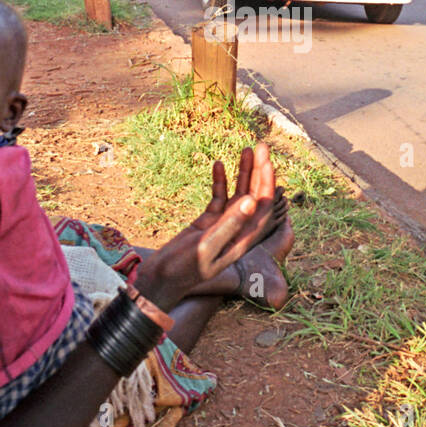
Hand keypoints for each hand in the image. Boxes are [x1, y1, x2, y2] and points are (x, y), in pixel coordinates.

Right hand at [136, 144, 276, 308]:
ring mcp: (222, 226)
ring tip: (247, 149)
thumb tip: (252, 201)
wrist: (159, 280)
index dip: (267, 182)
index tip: (267, 160)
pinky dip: (220, 182)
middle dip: (259, 171)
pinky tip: (218, 165)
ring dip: (243, 173)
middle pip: (254, 196)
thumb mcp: (206, 247)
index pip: (262, 207)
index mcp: (242, 239)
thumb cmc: (182, 269)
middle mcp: (237, 231)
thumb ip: (229, 225)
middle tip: (260, 146)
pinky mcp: (207, 223)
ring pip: (239, 194)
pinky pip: (219, 198)